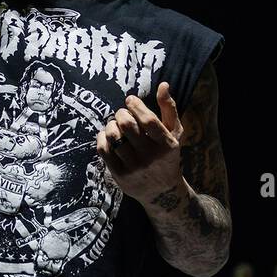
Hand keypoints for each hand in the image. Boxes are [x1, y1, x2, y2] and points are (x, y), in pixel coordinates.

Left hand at [95, 82, 184, 204]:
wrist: (162, 191)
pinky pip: (103, 150)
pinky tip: (107, 135)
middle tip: (122, 113)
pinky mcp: (120, 175)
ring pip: (113, 136)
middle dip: (121, 113)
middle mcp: (150, 157)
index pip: (148, 120)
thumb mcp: (175, 132)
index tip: (130, 100)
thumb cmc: (167, 155)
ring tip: (115, 125)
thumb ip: (169, 108)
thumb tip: (162, 85)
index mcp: (167, 144)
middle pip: (127, 126)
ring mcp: (134, 167)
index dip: (136, 106)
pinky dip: (102, 138)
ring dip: (110, 125)